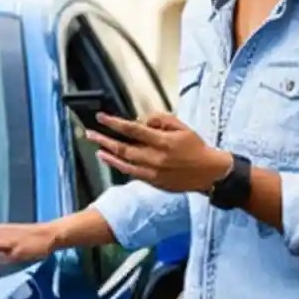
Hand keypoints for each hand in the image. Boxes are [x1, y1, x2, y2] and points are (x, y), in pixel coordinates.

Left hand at [86, 112, 232, 193]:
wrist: (208, 172)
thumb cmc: (195, 147)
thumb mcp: (181, 126)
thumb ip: (160, 120)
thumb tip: (140, 120)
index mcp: (163, 142)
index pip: (132, 130)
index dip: (114, 123)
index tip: (102, 117)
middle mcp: (155, 158)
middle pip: (123, 147)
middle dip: (104, 139)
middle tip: (90, 132)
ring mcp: (153, 172)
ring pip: (124, 162)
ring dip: (107, 153)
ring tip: (96, 145)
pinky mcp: (153, 182)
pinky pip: (131, 173)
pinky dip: (118, 165)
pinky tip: (109, 158)